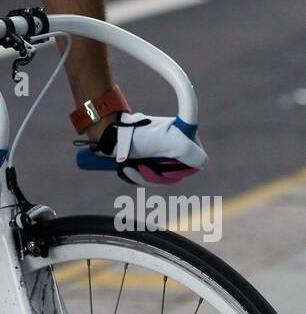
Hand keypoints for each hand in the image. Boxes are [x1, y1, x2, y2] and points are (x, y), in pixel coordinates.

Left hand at [91, 112, 207, 185]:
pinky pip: (149, 178)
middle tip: (143, 167)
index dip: (182, 169)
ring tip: (132, 167)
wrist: (110, 135)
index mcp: (184, 136)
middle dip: (159, 175)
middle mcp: (175, 145)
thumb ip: (191, 152)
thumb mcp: (169, 142)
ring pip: (162, 178)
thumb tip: (202, 163)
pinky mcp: (147, 160)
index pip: (196, 161)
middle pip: (177, 173)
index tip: (166, 168)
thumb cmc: (139, 136)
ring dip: (146, 177)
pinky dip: (138, 176)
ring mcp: (160, 153)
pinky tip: (128, 169)